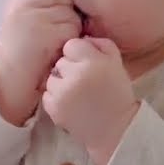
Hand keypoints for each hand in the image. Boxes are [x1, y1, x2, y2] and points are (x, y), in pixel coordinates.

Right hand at [0, 0, 81, 124]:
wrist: (12, 74)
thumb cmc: (21, 46)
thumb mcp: (20, 15)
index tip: (44, 12)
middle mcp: (23, 4)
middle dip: (63, 10)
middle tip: (51, 30)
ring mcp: (35, 17)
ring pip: (69, 12)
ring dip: (68, 26)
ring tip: (53, 40)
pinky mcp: (48, 32)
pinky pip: (72, 27)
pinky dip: (69, 39)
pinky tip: (56, 48)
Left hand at [42, 37, 139, 164]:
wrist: (115, 128)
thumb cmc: (116, 93)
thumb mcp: (116, 62)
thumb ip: (100, 43)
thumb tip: (82, 36)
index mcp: (93, 62)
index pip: (71, 45)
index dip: (79, 55)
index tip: (88, 66)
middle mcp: (75, 75)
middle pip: (60, 61)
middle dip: (69, 69)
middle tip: (84, 82)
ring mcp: (62, 92)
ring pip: (52, 77)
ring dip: (61, 83)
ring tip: (77, 94)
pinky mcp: (53, 108)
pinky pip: (47, 94)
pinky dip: (55, 98)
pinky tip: (71, 104)